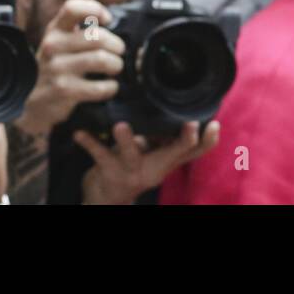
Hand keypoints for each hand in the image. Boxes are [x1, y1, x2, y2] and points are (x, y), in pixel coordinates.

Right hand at [14, 0, 123, 137]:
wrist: (31, 101)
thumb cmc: (53, 67)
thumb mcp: (57, 43)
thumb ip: (76, 29)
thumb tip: (106, 16)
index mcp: (54, 30)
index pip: (73, 8)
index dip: (95, 9)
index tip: (107, 20)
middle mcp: (54, 46)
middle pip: (98, 36)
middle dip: (117, 45)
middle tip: (118, 52)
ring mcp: (58, 68)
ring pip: (102, 59)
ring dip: (116, 64)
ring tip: (115, 68)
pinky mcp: (64, 90)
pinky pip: (99, 87)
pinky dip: (111, 87)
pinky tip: (109, 86)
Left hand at [76, 120, 219, 204]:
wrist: (107, 195)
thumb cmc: (131, 163)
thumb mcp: (151, 150)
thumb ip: (161, 132)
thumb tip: (168, 98)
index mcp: (167, 160)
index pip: (195, 151)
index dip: (208, 139)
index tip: (214, 123)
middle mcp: (155, 168)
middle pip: (175, 155)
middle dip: (184, 139)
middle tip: (190, 123)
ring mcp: (133, 172)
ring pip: (133, 156)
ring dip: (127, 140)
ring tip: (120, 125)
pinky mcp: (110, 173)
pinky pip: (99, 156)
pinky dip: (89, 142)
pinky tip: (79, 133)